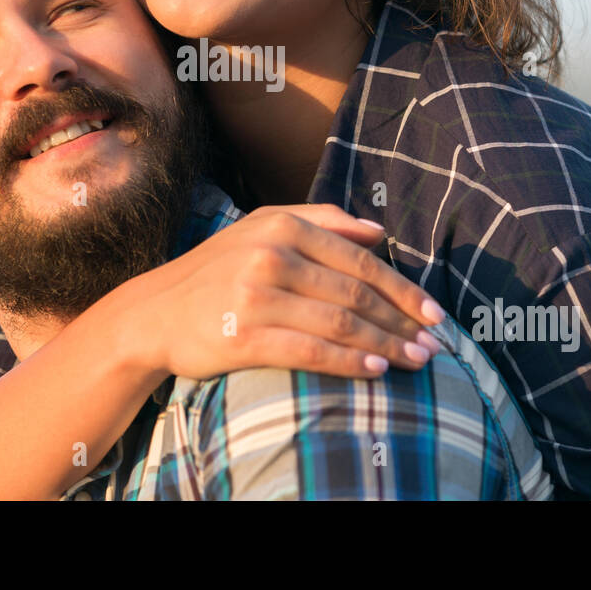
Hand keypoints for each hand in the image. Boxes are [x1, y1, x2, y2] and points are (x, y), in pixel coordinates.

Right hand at [125, 204, 447, 381]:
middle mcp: (270, 256)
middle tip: (436, 345)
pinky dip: (348, 362)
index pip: (358, 260)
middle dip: (402, 322)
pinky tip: (377, 370)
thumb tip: (380, 232)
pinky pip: (309, 351)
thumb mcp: (261, 228)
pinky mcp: (242, 336)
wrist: (154, 312)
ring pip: (338, 322)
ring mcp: (255, 295)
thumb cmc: (217, 270)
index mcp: (281, 226)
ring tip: (418, 362)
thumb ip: (320, 220)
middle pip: (354, 292)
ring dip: (386, 344)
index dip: (403, 289)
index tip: (433, 313)